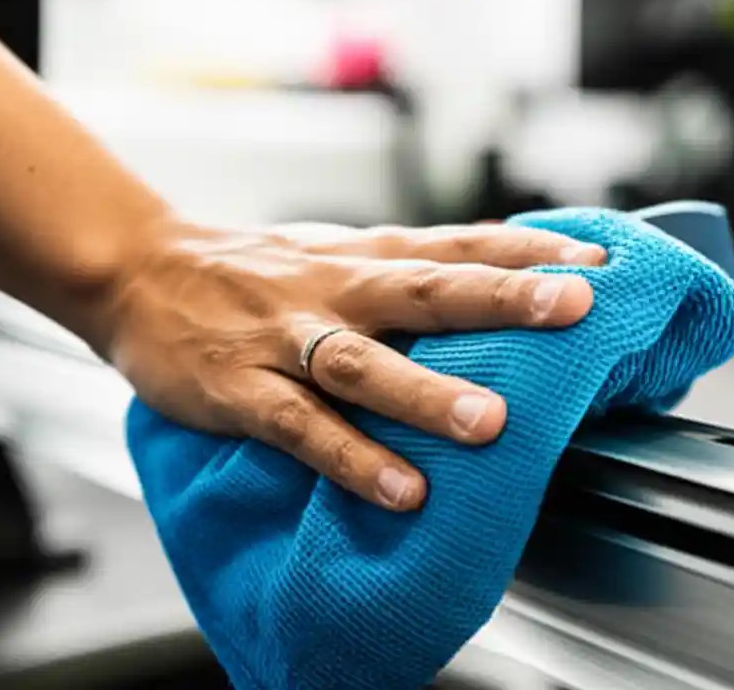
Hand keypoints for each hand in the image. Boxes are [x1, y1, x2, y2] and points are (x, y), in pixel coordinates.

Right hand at [102, 220, 604, 510]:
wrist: (137, 270)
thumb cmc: (253, 271)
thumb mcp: (332, 255)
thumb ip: (403, 272)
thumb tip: (491, 284)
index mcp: (362, 257)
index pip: (455, 245)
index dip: (525, 253)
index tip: (596, 264)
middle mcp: (335, 288)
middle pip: (427, 289)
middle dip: (501, 297)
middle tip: (572, 308)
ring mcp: (287, 339)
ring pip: (366, 363)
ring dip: (429, 393)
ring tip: (492, 423)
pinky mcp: (243, 389)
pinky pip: (302, 427)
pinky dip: (352, 457)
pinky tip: (401, 488)